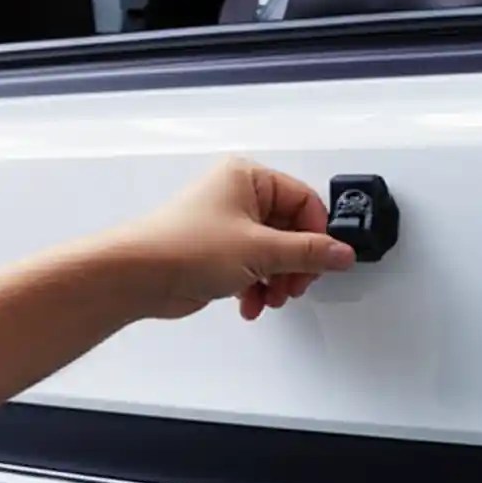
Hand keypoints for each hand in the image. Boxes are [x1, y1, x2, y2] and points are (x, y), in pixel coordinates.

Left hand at [100, 158, 355, 320]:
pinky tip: (251, 304)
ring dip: (277, 281)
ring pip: (273, 253)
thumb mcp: (261, 250)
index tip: (324, 261)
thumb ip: (308, 253)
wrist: (138, 277)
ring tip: (271, 297)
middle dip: (294, 264)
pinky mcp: (218, 252)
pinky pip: (253, 268)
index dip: (318, 234)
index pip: (304, 200)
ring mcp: (228, 225)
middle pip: (290, 230)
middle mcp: (238, 196)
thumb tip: (343, 253)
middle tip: (295, 285)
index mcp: (248, 178)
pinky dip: (257, 288)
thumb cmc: (184, 247)